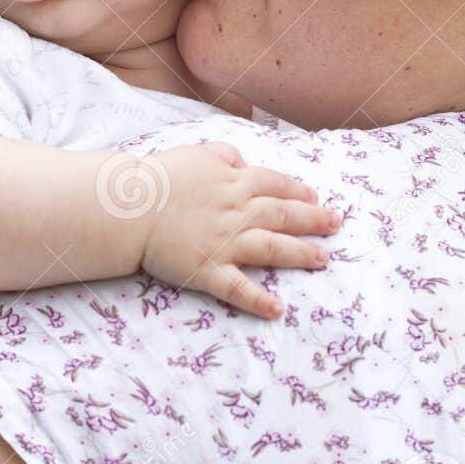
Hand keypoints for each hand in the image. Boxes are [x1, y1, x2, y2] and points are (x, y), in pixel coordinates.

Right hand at [139, 142, 341, 318]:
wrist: (128, 206)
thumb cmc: (160, 177)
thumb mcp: (198, 153)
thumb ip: (225, 156)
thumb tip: (243, 164)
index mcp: (234, 182)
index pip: (276, 185)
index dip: (298, 191)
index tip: (315, 198)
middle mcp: (236, 212)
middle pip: (284, 215)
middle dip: (314, 220)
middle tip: (336, 224)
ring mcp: (224, 243)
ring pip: (272, 248)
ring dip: (300, 254)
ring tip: (323, 259)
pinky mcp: (207, 270)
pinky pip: (237, 288)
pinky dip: (258, 300)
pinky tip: (278, 309)